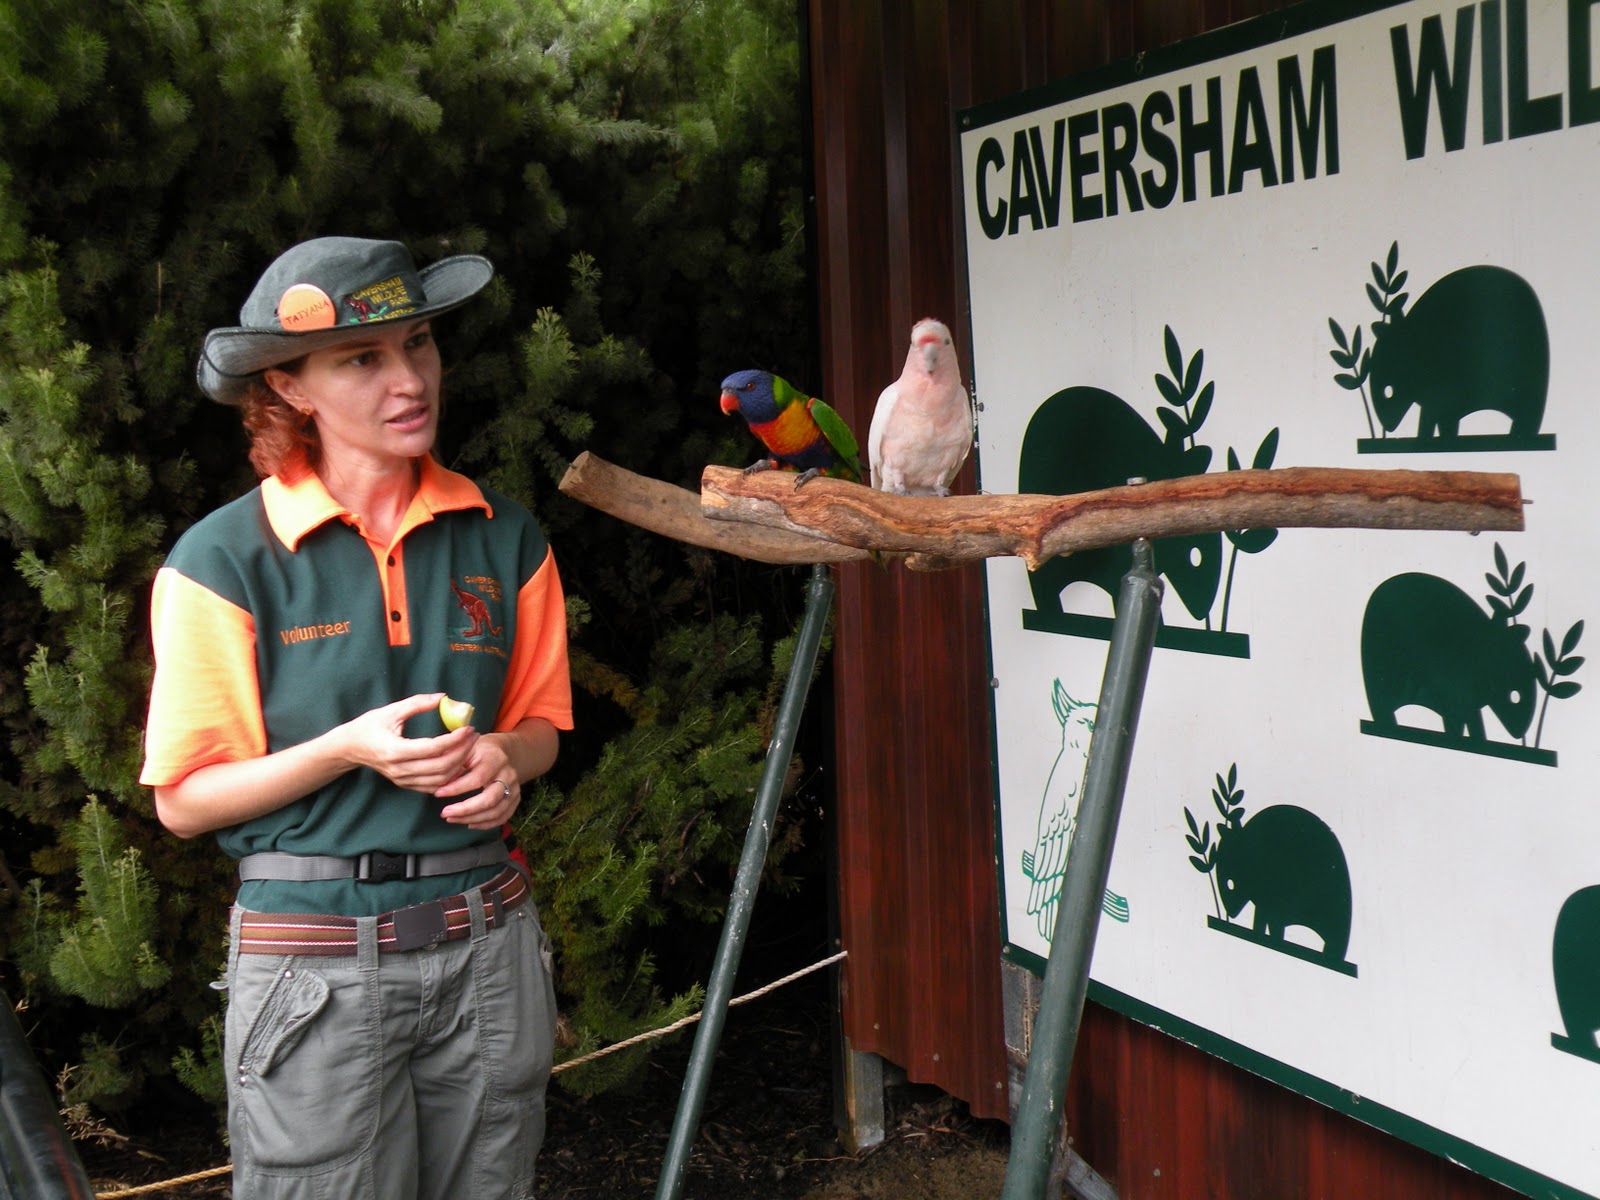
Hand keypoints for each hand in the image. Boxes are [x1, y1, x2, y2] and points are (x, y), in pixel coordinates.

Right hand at [339, 693, 477, 792]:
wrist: (349, 748)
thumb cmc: (369, 726)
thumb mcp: (391, 710)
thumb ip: (417, 703)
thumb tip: (443, 697)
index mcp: (395, 750)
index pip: (433, 748)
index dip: (455, 739)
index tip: (468, 727)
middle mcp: (399, 769)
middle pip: (441, 766)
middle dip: (462, 751)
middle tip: (473, 735)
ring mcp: (402, 780)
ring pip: (440, 780)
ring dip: (459, 764)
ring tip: (468, 746)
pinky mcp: (405, 784)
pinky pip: (433, 786)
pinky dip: (449, 777)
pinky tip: (458, 762)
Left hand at [435, 731, 520, 829]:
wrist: (501, 751)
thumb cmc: (478, 751)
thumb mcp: (466, 748)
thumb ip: (455, 763)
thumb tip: (441, 782)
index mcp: (495, 759)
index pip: (477, 779)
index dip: (456, 789)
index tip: (438, 794)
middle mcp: (508, 774)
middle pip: (489, 799)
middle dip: (465, 810)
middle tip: (445, 813)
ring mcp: (514, 788)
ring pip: (496, 811)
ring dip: (472, 819)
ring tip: (452, 819)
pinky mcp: (515, 799)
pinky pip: (503, 817)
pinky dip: (485, 824)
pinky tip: (469, 823)